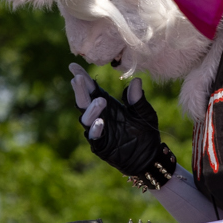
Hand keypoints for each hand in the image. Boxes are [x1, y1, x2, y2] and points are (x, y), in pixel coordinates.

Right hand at [70, 64, 173, 187]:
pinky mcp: (101, 145)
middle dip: (80, 90)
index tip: (73, 65)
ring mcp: (99, 131)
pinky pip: (95, 137)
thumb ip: (138, 99)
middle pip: (84, 101)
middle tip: (77, 78)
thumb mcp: (145, 113)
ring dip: (91, 109)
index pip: (92, 89)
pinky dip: (96, 130)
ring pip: (86, 118)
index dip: (82, 78)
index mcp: (108, 106)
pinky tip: (100, 122)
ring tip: (100, 101)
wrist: (150, 157)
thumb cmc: (146, 133)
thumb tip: (136, 80)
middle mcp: (100, 116)